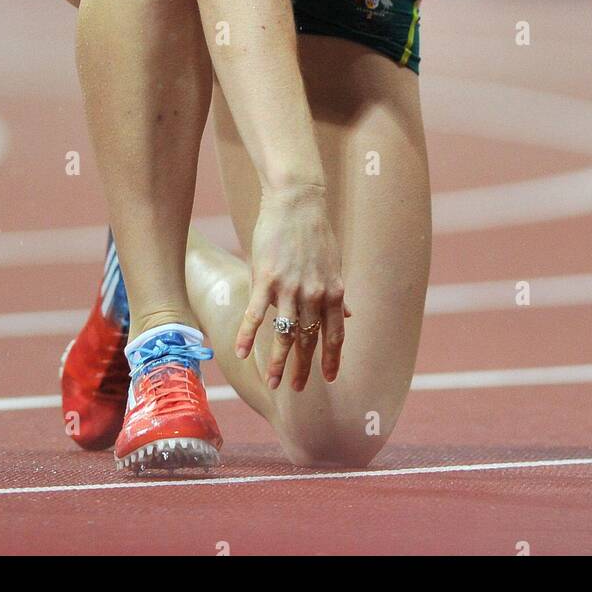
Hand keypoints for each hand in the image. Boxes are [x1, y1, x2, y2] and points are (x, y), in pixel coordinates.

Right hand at [234, 184, 349, 392]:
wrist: (296, 201)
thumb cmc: (314, 231)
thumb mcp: (333, 263)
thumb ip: (338, 292)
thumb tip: (350, 312)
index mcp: (334, 291)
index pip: (335, 334)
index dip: (332, 358)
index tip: (329, 378)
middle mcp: (315, 294)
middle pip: (310, 340)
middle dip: (304, 368)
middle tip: (297, 390)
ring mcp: (290, 287)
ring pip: (285, 334)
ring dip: (278, 362)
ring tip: (273, 384)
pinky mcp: (266, 278)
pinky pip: (256, 314)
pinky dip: (249, 336)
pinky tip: (242, 353)